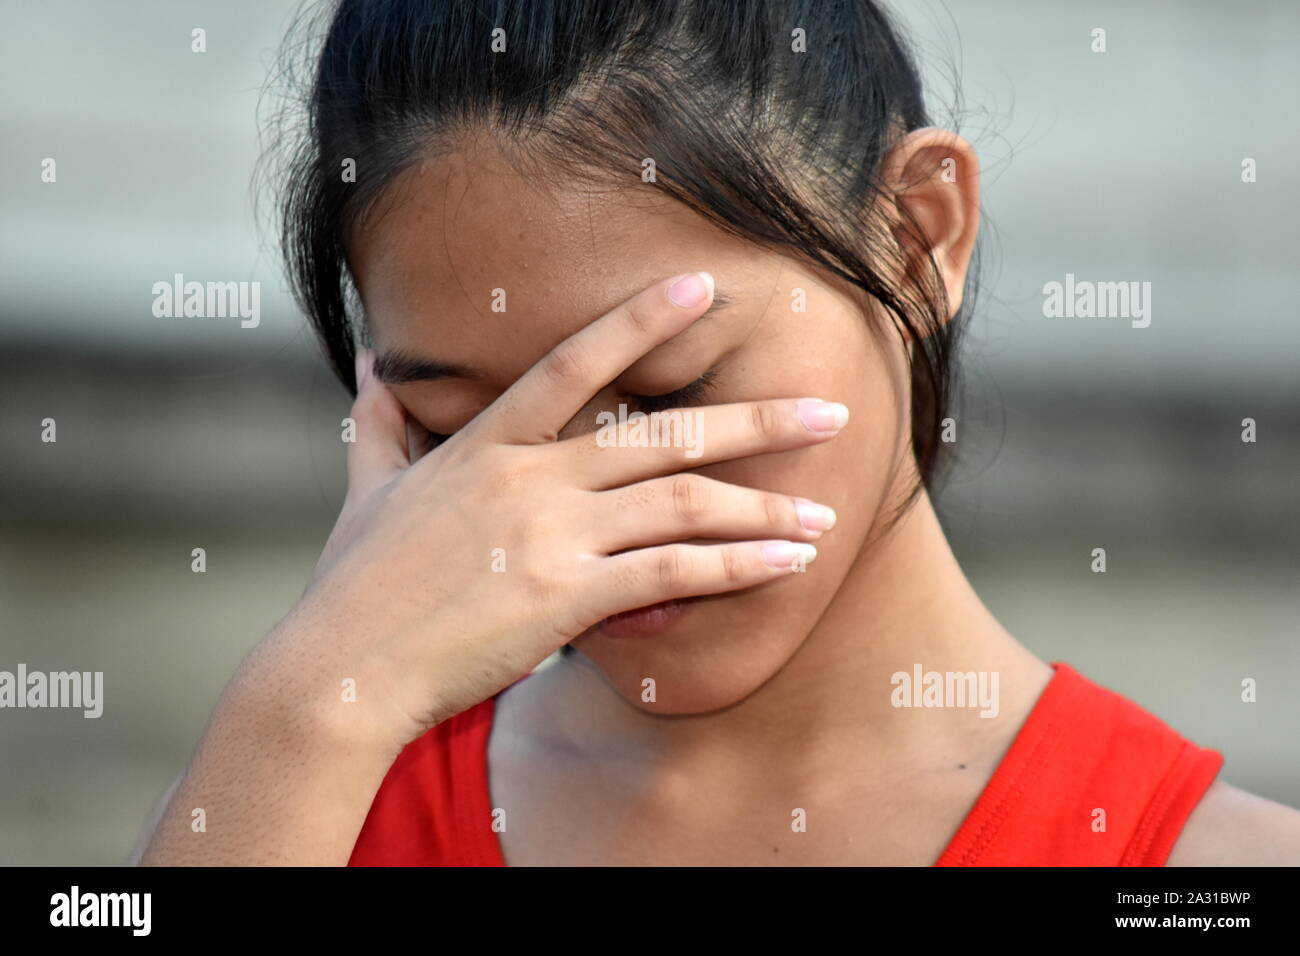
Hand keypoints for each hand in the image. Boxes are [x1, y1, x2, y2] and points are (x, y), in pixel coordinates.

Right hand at [262, 272, 848, 749]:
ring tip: (824, 515)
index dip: (642, 320)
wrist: (341, 670)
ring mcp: (552, 533)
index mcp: (486, 443)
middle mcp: (530, 476)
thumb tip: (374, 368)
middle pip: (664, 434)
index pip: (576, 363)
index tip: (703, 289)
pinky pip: (674, 570)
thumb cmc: (354, 585)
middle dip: (756, 421)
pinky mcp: (568, 596)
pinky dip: (738, 565)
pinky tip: (786, 563)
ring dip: (764, 507)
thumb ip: (380, 423)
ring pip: (684, 502)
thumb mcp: (365, 489)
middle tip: (829, 413)